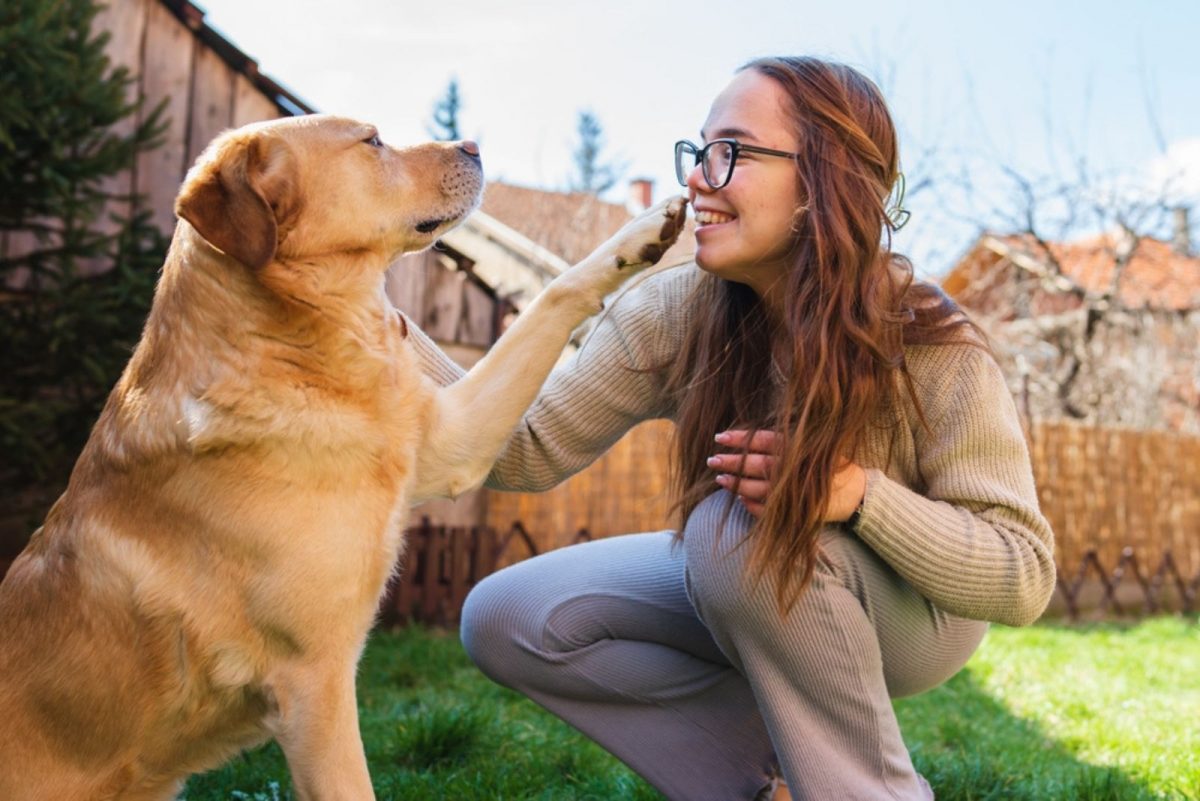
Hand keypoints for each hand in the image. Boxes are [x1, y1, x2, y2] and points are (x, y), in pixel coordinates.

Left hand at [708, 430, 866, 520]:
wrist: (856, 494)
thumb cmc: (831, 464)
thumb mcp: (812, 444)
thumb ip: (785, 439)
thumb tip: (748, 437)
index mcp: (799, 447)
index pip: (763, 440)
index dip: (740, 439)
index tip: (719, 437)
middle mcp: (796, 468)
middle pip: (757, 464)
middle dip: (732, 462)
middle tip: (712, 459)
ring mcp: (795, 492)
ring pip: (758, 488)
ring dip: (736, 484)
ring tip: (720, 479)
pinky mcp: (796, 512)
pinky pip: (767, 510)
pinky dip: (751, 506)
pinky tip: (739, 500)